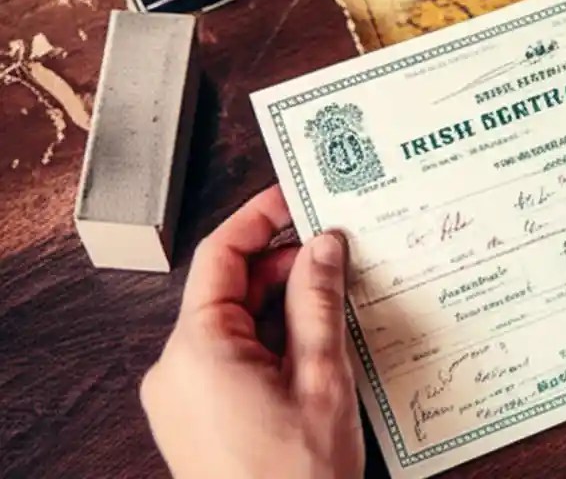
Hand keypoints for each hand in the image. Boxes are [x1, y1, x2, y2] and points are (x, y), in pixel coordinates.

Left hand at [140, 186, 363, 478]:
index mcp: (198, 350)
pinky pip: (232, 357)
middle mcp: (176, 368)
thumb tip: (324, 245)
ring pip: (234, 324)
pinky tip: (317, 343)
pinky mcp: (197, 417)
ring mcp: (182, 396)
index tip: (295, 196)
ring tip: (338, 298)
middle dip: (284, 265)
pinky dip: (272, 339)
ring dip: (283, 305)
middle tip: (340, 250)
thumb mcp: (322, 378)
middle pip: (228, 289)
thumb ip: (320, 302)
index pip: (221, 256)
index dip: (260, 218)